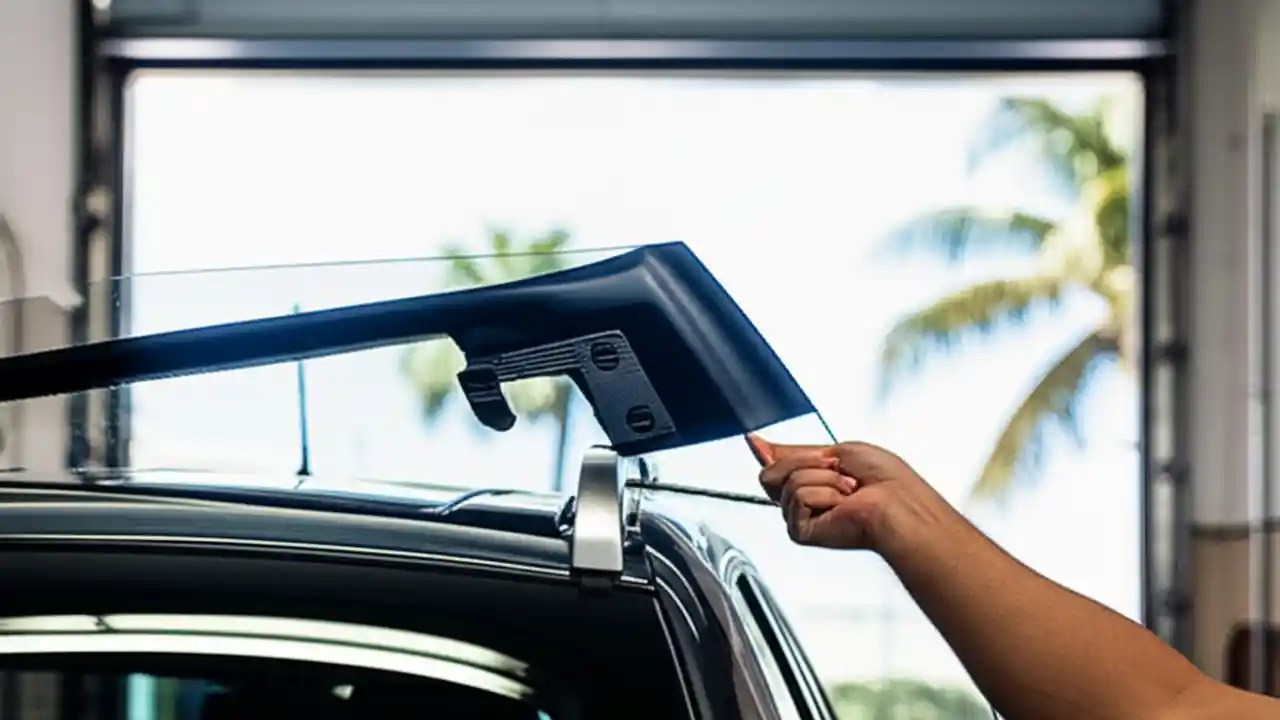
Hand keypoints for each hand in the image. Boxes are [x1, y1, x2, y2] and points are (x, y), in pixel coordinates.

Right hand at [752, 435, 950, 553]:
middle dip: (805, 461)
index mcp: (813, 479)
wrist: (898, 504)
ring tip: (847, 491)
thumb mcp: (834, 450)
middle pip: (771, 471)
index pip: (775, 464)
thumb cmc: (884, 480)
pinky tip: (841, 505)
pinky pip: (797, 498)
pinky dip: (823, 493)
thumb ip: (791, 451)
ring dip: (823, 478)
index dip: (769, 453)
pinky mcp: (800, 531)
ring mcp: (800, 516)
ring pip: (787, 482)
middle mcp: (803, 499)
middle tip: (836, 469)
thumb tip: (756, 442)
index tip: (756, 442)